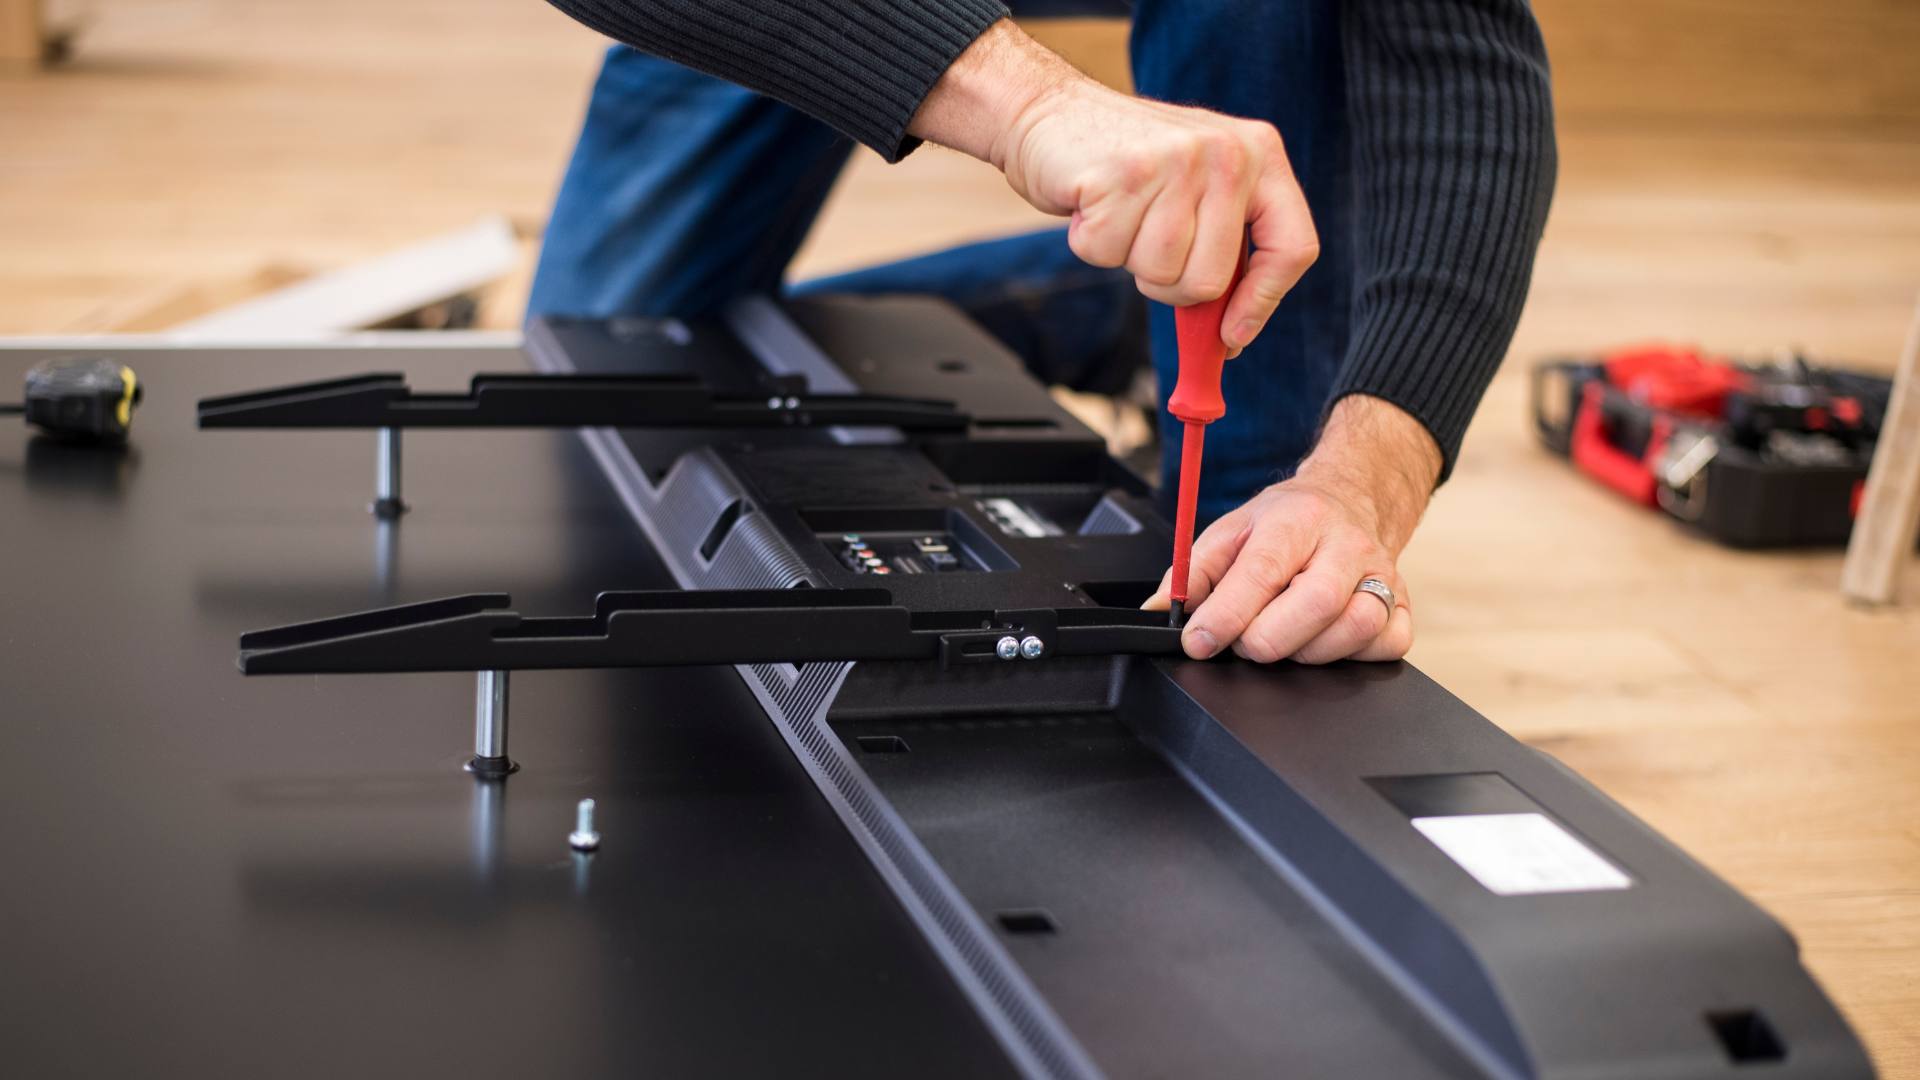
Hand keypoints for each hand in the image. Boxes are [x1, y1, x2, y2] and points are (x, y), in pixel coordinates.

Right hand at [908, 19, 1316, 353]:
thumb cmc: (1127, 164)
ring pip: (1159, 274)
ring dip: (1126, 259)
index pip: (1292, 246)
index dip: (1264, 302)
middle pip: (1211, 281)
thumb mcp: (1197, 189)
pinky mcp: (1121, 174)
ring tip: (1119, 212)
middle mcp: (1226, 153)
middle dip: (1170, 285)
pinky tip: (1092, 203)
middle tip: (1147, 245)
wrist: (1049, 111)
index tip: (1232, 336)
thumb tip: (1231, 336)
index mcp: (1260, 154)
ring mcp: (1175, 161)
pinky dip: (1090, 243)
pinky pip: (1108, 254)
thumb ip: (1224, 246)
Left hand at [1143, 396, 1442, 663]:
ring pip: (1356, 628)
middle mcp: (1346, 544)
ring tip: (1283, 639)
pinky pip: (1389, 644)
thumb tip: (1157, 611)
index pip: (1263, 570)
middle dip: (1267, 639)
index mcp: (1297, 519)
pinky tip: (1325, 642)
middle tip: (1244, 642)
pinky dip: (1353, 655)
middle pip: (1316, 603)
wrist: (1348, 501)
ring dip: (1308, 652)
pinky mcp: (1402, 604)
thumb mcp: (1230, 531)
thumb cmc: (1285, 523)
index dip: (1226, 614)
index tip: (1200, 641)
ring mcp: (1381, 574)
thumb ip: (1190, 572)